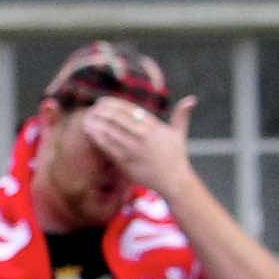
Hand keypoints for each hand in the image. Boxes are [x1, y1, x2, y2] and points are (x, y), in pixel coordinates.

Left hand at [78, 93, 200, 201]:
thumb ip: (182, 115)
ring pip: (110, 131)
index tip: (103, 100)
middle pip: (118, 118)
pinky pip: (108, 147)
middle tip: (92, 107)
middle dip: (103, 111)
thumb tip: (192, 99)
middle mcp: (144, 136)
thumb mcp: (179, 133)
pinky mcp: (126, 161)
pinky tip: (89, 131)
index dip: (114, 104)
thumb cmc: (176, 156)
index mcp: (155, 127)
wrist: (173, 180)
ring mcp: (134, 149)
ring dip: (97, 123)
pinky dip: (97, 137)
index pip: (130, 110)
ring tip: (86, 117)